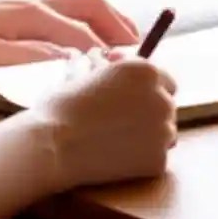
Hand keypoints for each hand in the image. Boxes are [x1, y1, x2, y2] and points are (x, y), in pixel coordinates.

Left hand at [0, 0, 140, 66]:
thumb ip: (30, 53)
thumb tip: (69, 55)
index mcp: (32, 14)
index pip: (81, 30)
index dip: (106, 49)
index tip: (123, 67)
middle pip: (92, 4)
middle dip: (118, 23)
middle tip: (137, 46)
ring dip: (109, 13)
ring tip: (125, 34)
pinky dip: (92, 7)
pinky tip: (92, 22)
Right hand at [28, 56, 177, 191]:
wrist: (51, 145)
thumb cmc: (60, 108)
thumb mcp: (82, 74)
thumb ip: (103, 66)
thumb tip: (103, 57)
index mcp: (146, 71)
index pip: (164, 80)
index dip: (148, 90)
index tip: (133, 98)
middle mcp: (162, 97)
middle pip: (166, 106)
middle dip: (149, 113)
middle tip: (124, 123)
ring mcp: (164, 130)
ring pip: (165, 133)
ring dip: (149, 136)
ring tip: (119, 143)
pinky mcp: (159, 159)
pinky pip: (157, 159)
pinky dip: (143, 161)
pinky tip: (119, 161)